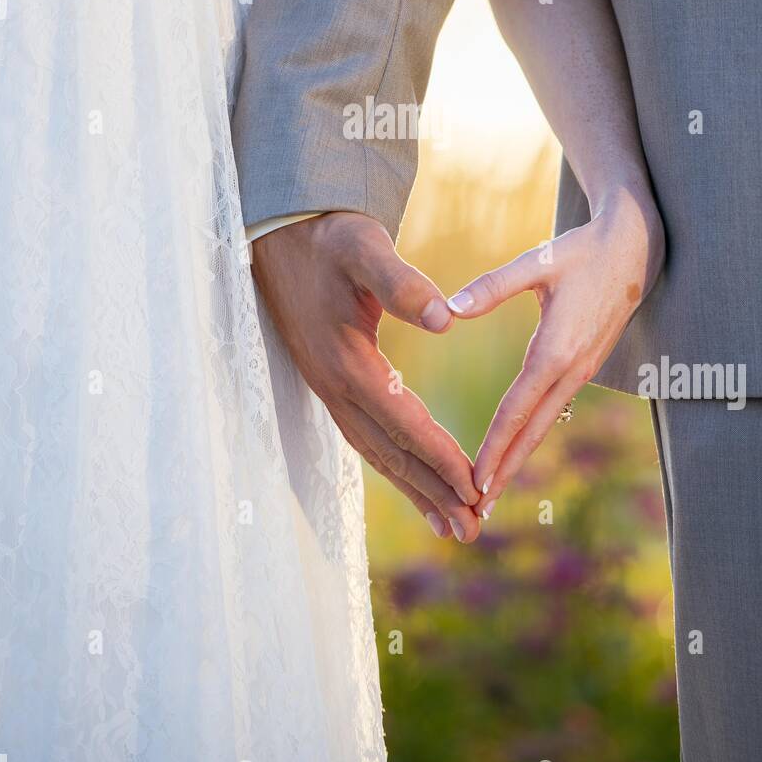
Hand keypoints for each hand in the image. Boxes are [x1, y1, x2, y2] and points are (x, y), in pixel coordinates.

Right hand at [252, 211, 481, 541]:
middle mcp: (335, 386)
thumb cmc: (331, 237)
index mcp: (348, 362)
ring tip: (451, 525)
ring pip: (377, 452)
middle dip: (433, 492)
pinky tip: (415, 481)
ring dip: (415, 489)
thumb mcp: (365, 248)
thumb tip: (445, 319)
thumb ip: (402, 284)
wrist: (285, 231)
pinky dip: (394, 466)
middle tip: (473, 529)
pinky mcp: (330, 382)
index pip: (403, 423)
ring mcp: (328, 388)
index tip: (476, 489)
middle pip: (391, 453)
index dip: (440, 458)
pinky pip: (366, 437)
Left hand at [446, 184, 664, 517]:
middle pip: (533, 431)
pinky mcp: (584, 366)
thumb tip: (449, 309)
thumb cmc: (581, 252)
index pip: (518, 409)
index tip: (474, 480)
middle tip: (476, 510)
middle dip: (505, 471)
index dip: (495, 447)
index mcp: (557, 349)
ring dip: (517, 458)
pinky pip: (554, 409)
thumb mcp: (537, 262)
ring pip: (545, 424)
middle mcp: (572, 369)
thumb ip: (492, 287)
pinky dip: (531, 434)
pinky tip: (514, 450)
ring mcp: (582, 371)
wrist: (635, 247)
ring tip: (490, 493)